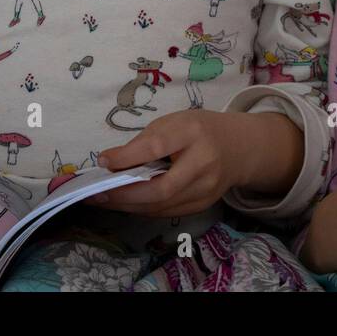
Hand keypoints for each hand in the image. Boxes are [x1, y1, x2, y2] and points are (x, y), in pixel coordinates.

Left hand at [86, 110, 259, 217]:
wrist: (240, 147)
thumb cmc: (199, 130)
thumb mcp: (173, 123)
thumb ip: (145, 142)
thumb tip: (110, 163)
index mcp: (194, 133)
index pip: (157, 147)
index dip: (127, 157)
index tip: (103, 162)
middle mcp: (204, 163)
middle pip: (161, 188)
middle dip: (124, 194)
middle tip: (96, 194)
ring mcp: (206, 189)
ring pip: (161, 206)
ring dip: (128, 205)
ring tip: (103, 200)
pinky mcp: (203, 205)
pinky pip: (167, 211)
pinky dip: (143, 209)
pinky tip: (126, 203)